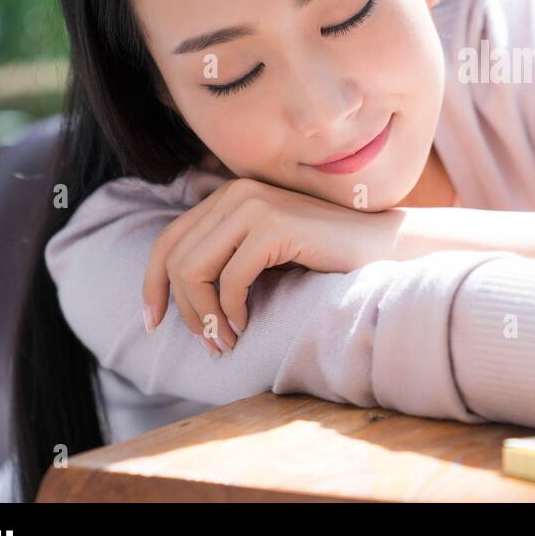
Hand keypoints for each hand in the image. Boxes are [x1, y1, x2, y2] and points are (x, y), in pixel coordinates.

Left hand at [143, 177, 402, 350]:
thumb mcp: (265, 250)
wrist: (382, 245)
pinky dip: (231, 310)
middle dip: (185, 309)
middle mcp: (236, 193)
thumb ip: (226, 254)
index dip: (152, 284)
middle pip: (175, 259)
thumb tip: (178, 295)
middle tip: (207, 343)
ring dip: (205, 315)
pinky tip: (246, 326)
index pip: (168, 240)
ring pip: (193, 269)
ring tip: (225, 341)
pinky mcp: (274, 226)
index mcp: (228, 195)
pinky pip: (230, 279)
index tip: (154, 321)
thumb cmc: (325, 255)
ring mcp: (254, 205)